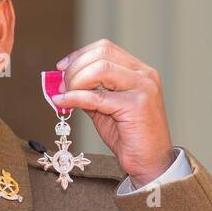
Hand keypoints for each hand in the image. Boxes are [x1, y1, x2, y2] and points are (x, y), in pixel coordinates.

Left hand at [50, 38, 175, 186]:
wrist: (150, 162)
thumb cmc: (128, 137)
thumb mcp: (105, 109)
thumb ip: (89, 93)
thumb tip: (63, 83)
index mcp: (139, 71)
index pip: (105, 48)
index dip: (79, 55)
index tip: (62, 67)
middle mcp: (144, 75)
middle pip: (102, 54)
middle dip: (75, 68)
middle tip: (61, 86)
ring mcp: (143, 88)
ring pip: (100, 69)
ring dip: (76, 81)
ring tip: (65, 96)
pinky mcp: (136, 106)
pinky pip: (97, 97)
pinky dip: (75, 98)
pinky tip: (63, 103)